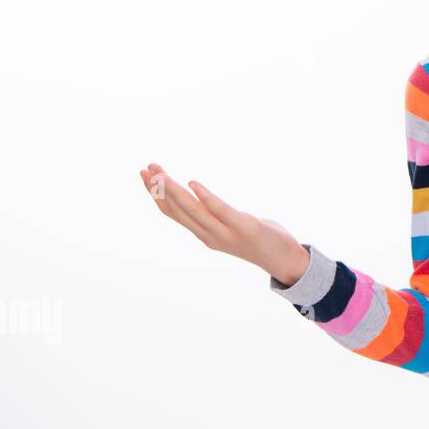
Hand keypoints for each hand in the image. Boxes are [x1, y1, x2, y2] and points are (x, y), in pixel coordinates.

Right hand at [139, 163, 310, 284]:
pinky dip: (205, 197)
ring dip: (174, 191)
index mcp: (204, 234)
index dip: (156, 195)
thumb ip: (216, 215)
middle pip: (177, 211)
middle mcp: (209, 235)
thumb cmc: (259, 240)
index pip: (173, 213)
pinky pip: (220, 211)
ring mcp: (226, 233)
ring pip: (193, 210)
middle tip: (147, 168)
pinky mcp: (244, 227)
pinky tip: (193, 183)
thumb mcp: (231, 226)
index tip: (144, 174)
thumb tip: (202, 197)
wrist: (285, 260)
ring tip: (160, 173)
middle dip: (159, 189)